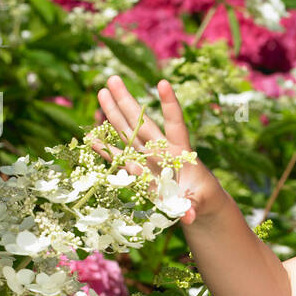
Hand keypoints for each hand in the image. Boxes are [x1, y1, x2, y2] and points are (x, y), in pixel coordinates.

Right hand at [93, 75, 228, 226]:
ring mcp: (148, 159)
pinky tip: (91, 137)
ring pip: (128, 133)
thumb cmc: (204, 199)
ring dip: (114, 115)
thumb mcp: (202, 203)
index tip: (163, 83)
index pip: (175, 124)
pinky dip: (106, 149)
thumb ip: (192, 207)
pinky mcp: (138, 172)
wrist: (197, 204)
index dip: (170, 105)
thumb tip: (188, 216)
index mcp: (181, 152)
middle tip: (112, 79)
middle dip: (127, 101)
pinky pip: (119, 158)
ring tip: (102, 92)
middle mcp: (161, 150)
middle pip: (142, 122)